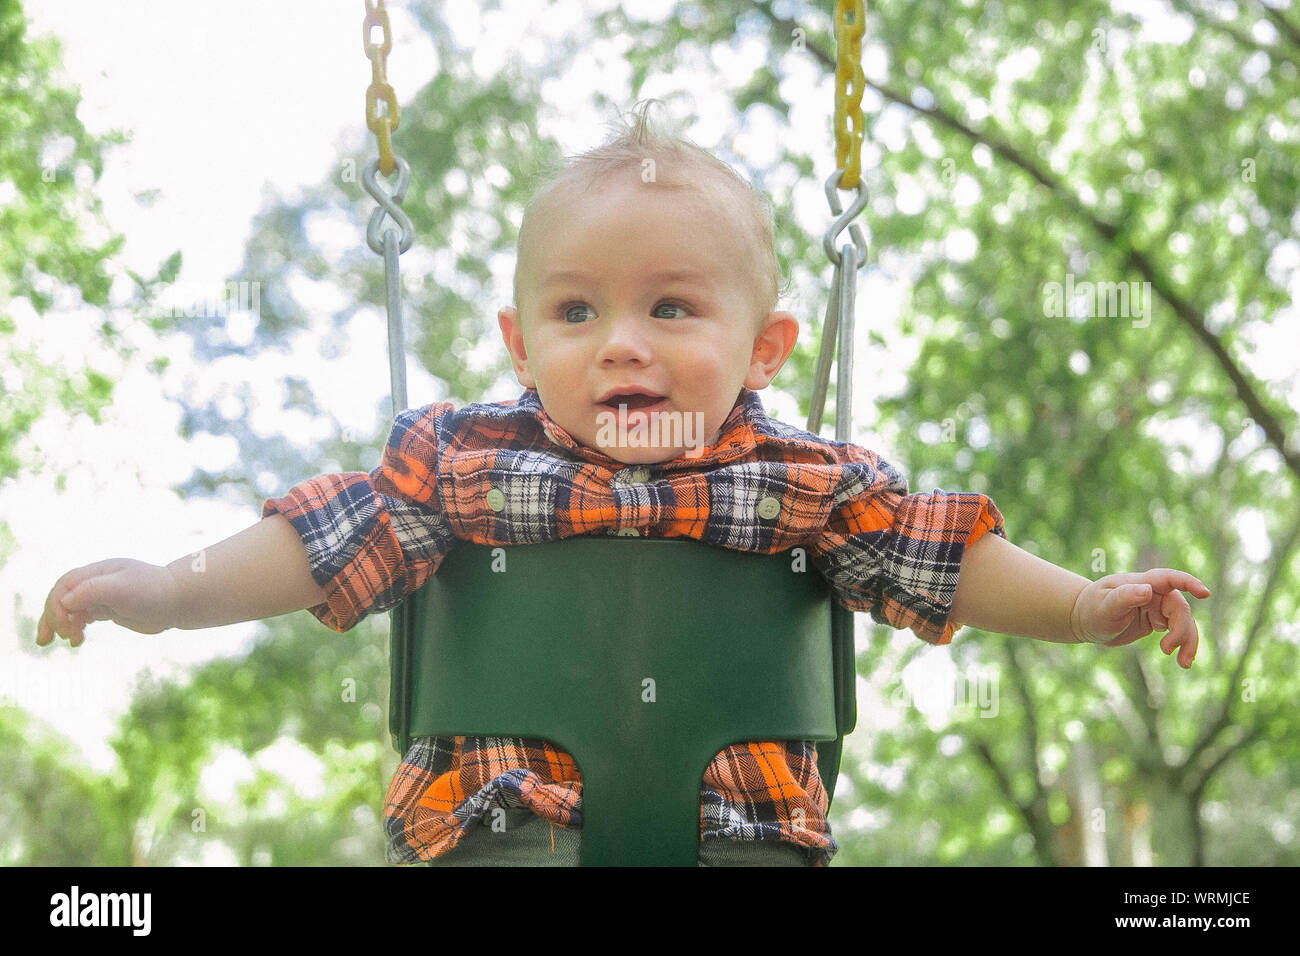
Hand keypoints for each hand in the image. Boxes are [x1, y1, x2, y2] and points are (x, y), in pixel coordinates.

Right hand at [36, 559, 180, 646]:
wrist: (179, 601)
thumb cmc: (153, 592)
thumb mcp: (122, 588)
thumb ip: (93, 591)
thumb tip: (65, 601)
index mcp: (97, 572)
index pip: (64, 586)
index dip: (56, 606)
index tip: (64, 626)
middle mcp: (97, 582)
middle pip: (62, 597)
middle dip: (52, 618)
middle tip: (49, 641)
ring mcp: (102, 595)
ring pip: (70, 609)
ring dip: (59, 625)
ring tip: (57, 642)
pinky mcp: (109, 609)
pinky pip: (83, 616)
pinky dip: (75, 627)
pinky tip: (76, 639)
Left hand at [1068, 569, 1209, 668]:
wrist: (1085, 620)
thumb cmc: (1091, 609)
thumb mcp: (1105, 606)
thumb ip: (1125, 597)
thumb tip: (1147, 590)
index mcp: (1141, 583)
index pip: (1168, 578)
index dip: (1188, 583)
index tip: (1204, 593)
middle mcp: (1153, 592)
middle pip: (1179, 608)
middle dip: (1182, 630)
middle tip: (1167, 650)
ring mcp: (1156, 607)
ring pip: (1183, 622)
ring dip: (1188, 642)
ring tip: (1183, 664)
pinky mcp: (1157, 621)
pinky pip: (1177, 630)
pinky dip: (1182, 644)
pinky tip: (1183, 660)